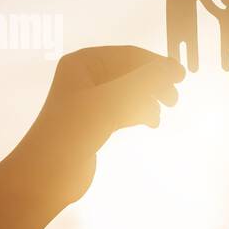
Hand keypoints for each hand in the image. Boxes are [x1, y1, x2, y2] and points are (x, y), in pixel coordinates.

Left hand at [13, 46, 185, 204]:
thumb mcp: (113, 101)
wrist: (47, 174)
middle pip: (130, 72)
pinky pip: (122, 109)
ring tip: (159, 116)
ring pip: (128, 92)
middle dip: (153, 84)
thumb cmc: (75, 130)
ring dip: (147, 100)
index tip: (181, 76)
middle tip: (173, 100)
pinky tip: (150, 122)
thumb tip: (171, 68)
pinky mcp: (93, 122)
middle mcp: (84, 76)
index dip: (156, 63)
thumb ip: (144, 81)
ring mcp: (88, 100)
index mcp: (82, 62)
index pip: (128, 54)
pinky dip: (138, 112)